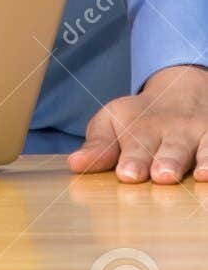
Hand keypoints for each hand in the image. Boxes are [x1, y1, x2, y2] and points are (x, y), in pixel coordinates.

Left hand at [68, 64, 207, 182]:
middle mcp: (171, 131)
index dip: (132, 159)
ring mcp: (196, 136)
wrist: (178, 94)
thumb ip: (98, 147)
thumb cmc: (137, 120)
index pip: (135, 145)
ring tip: (198, 175)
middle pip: (169, 148)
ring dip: (200, 160)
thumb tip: (75, 164)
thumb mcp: (112, 124)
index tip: (127, 174)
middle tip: (162, 176)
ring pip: (201, 148)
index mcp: (140, 128)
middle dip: (165, 162)